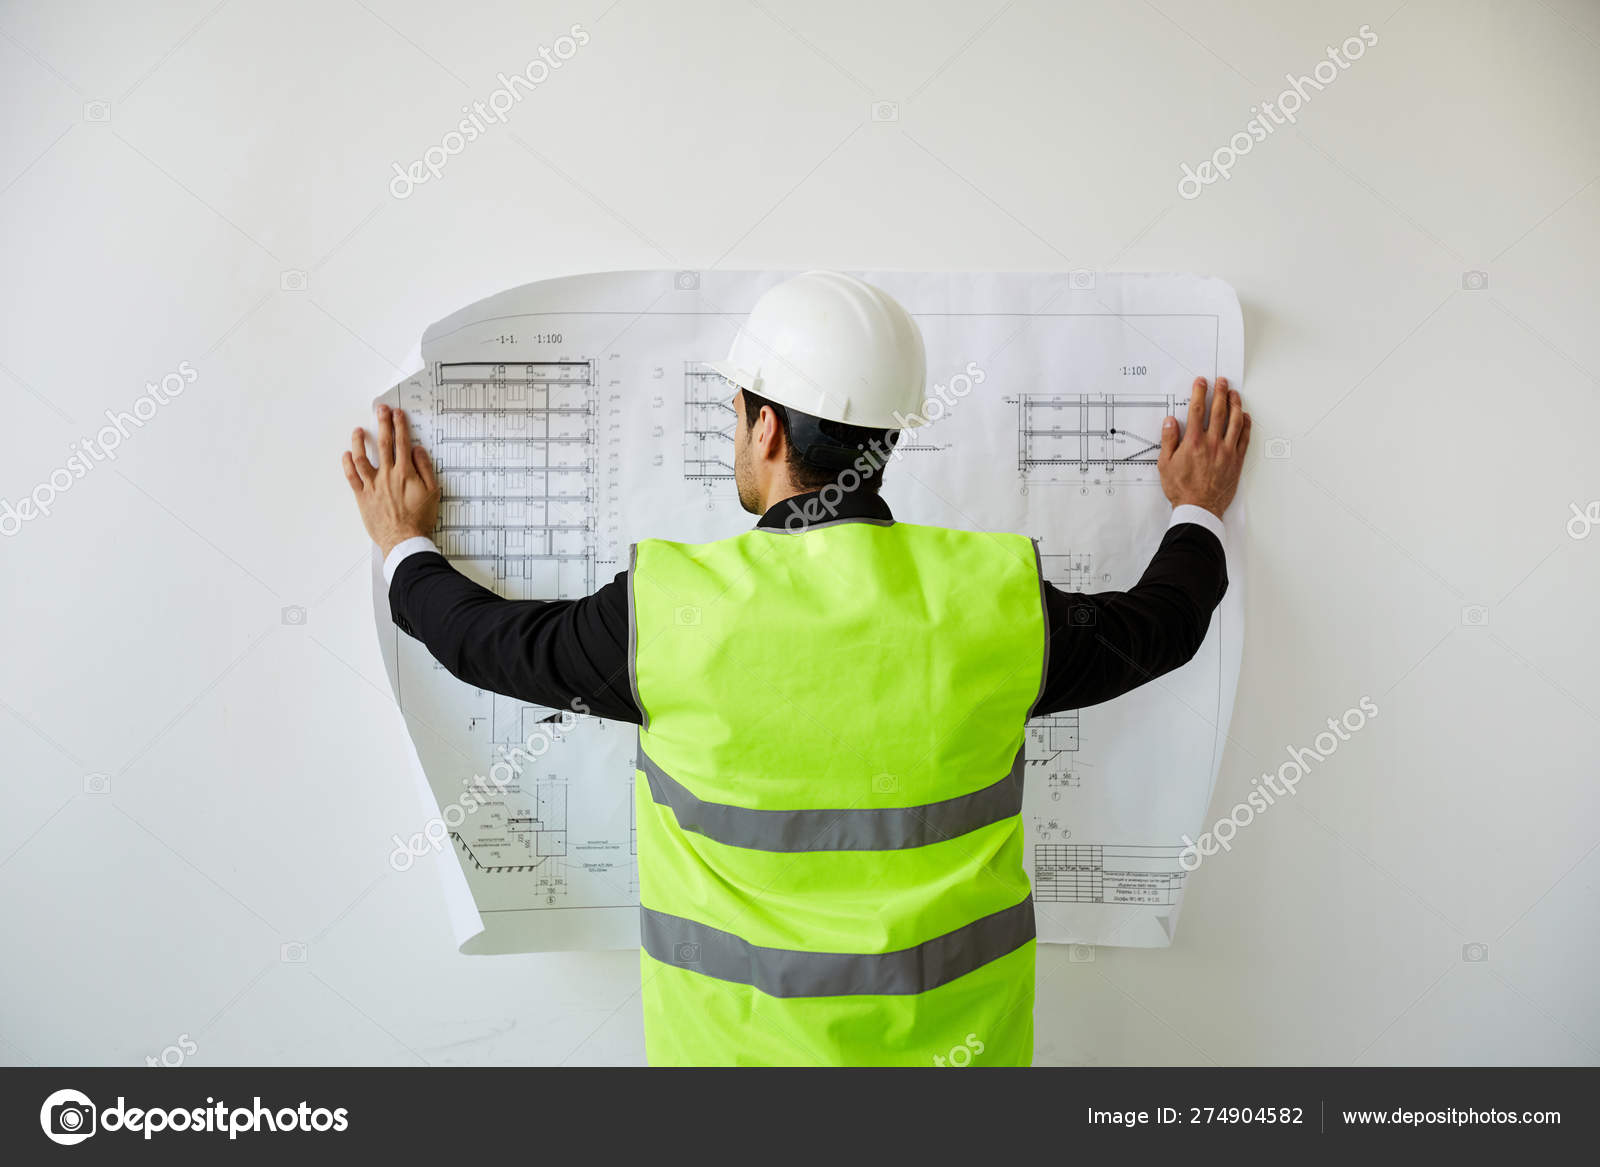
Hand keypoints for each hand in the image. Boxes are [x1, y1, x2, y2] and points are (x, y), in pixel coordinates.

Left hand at [342, 404, 440, 556]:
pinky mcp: (363, 496)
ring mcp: (373, 485)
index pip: (402, 443)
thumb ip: (425, 469)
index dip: (400, 426)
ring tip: (358, 430)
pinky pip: (352, 476)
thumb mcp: (432, 492)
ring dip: (359, 441)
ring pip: (362, 457)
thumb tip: (418, 451)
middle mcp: (387, 475)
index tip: (397, 414)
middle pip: (383, 443)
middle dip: (382, 424)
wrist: (404, 539)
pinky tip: (347, 454)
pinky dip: (347, 464)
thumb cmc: (419, 519)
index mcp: (405, 472)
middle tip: (380, 410)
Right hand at [1158, 376, 1248, 519]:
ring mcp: (1227, 451)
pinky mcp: (1236, 460)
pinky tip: (1246, 416)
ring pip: (1235, 421)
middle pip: (1218, 410)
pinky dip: (1246, 424)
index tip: (1201, 382)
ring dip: (1235, 404)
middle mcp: (1212, 443)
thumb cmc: (1181, 489)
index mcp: (1193, 442)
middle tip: (1222, 381)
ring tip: (1235, 393)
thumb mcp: (1165, 464)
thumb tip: (1170, 422)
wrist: (1199, 508)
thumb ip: (1168, 440)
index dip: (1199, 392)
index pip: (1197, 410)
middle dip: (1221, 392)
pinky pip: (1244, 438)